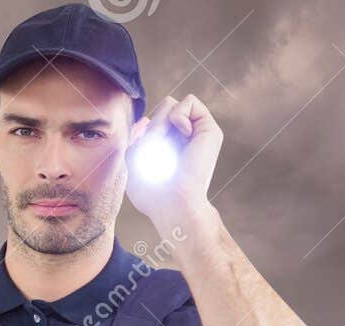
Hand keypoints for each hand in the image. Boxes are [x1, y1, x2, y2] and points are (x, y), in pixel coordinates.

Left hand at [125, 94, 222, 231]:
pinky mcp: (210, 130)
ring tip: (166, 145)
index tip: (143, 148)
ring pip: (173, 104)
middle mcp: (182, 137)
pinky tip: (182, 134)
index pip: (151, 120)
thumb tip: (146, 120)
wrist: (174, 204)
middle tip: (155, 149)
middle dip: (152, 126)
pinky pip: (190, 101)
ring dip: (162, 122)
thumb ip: (137, 138)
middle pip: (160, 109)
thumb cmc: (152, 193)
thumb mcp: (134, 162)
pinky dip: (178, 115)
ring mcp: (196, 133)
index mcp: (166, 145)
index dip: (144, 129)